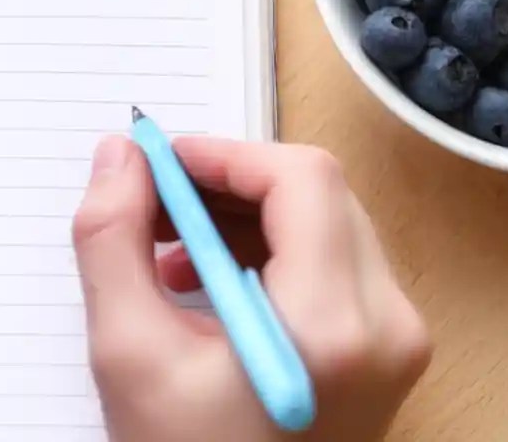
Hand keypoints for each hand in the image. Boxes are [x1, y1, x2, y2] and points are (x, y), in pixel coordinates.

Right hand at [72, 136, 430, 441]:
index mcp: (334, 326)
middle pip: (316, 193)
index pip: (301, 179)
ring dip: (244, 215)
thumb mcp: (128, 353)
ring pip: (324, 220)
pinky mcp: (383, 350)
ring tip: (170, 249)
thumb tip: (118, 160)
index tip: (161, 162)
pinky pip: (332, 261)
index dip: (224, 154)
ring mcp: (394, 339)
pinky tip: (207, 279)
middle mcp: (387, 325)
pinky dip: (269, 250)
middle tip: (156, 201)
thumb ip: (112, 240)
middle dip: (227, 184)